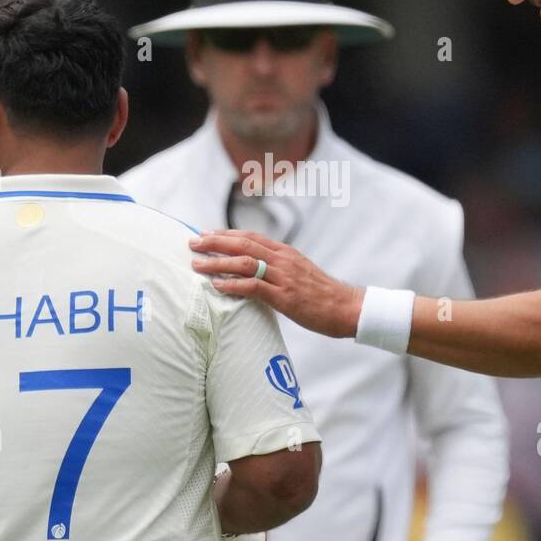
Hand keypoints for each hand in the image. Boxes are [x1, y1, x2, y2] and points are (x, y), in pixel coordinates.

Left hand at [189, 229, 363, 339]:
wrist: (347, 307)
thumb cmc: (322, 294)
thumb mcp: (300, 272)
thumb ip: (278, 267)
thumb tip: (255, 270)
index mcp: (286, 253)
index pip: (250, 237)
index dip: (226, 234)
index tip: (206, 233)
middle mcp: (283, 260)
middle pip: (243, 245)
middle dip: (215, 242)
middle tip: (193, 243)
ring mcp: (284, 278)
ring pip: (244, 263)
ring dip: (218, 263)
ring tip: (198, 264)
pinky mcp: (285, 297)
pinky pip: (253, 287)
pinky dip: (232, 285)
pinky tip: (217, 285)